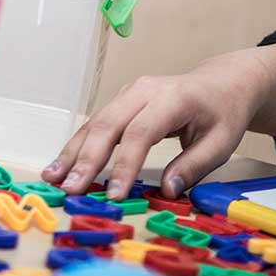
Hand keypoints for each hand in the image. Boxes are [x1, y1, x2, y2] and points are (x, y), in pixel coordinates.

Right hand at [42, 45, 275, 198]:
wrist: (222, 81)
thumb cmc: (223, 113)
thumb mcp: (222, 143)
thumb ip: (193, 166)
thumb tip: (165, 191)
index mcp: (173, 99)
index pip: (141, 133)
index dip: (124, 165)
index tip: (113, 194)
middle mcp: (144, 90)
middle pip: (108, 124)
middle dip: (85, 158)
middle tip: (69, 188)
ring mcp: (129, 92)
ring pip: (95, 121)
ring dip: (73, 151)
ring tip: (52, 176)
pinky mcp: (121, 100)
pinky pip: (97, 122)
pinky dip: (79, 144)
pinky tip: (63, 163)